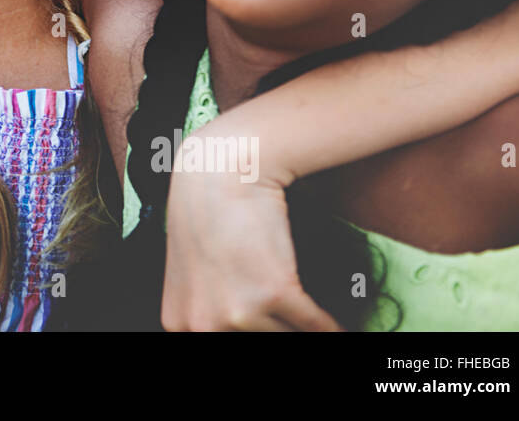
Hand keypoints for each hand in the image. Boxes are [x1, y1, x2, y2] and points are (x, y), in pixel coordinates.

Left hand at [161, 145, 342, 330]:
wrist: (221, 170)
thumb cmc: (205, 211)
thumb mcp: (189, 271)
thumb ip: (208, 309)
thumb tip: (239, 326)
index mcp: (179, 323)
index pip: (230, 348)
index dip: (260, 336)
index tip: (277, 331)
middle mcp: (204, 326)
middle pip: (262, 343)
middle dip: (280, 331)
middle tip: (294, 323)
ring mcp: (238, 313)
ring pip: (288, 336)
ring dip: (304, 327)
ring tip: (314, 320)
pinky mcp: (274, 293)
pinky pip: (317, 326)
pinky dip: (333, 328)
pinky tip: (340, 327)